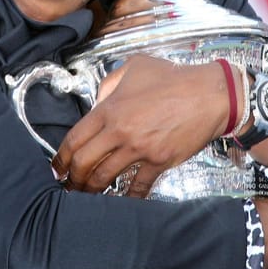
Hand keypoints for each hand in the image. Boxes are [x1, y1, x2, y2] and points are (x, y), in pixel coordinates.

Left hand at [52, 56, 230, 196]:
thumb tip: (99, 101)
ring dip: (92, 190)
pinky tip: (122, 201)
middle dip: (73, 178)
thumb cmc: (175, 78)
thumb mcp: (135, 67)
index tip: (57, 168)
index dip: (61, 158)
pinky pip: (138, 186)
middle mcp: (120, 130)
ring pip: (105, 177)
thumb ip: (110, 84)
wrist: (210, 93)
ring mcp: (139, 148)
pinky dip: (128, 197)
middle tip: (70, 186)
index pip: (75, 138)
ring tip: (88, 197)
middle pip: (84, 162)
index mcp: (110, 108)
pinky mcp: (159, 161)